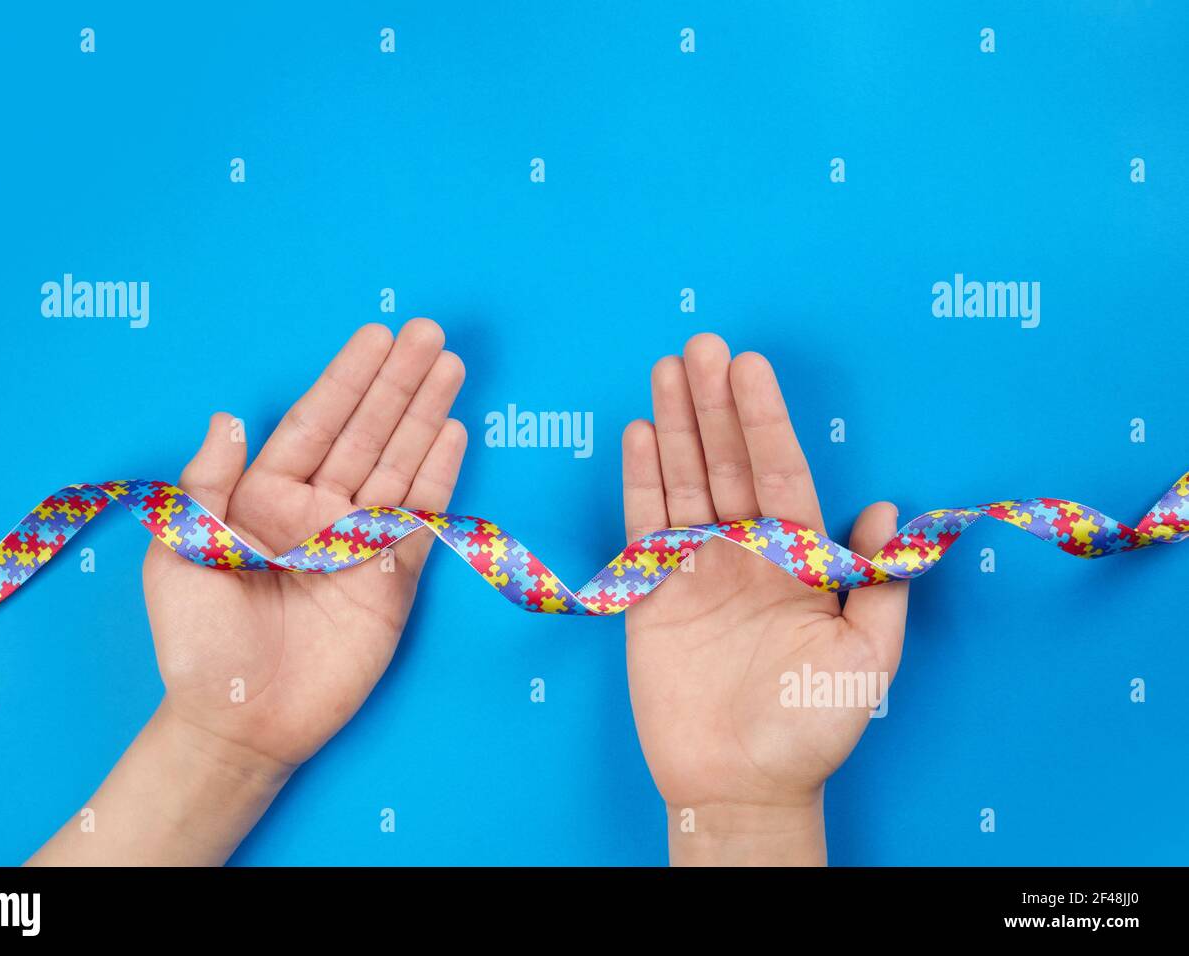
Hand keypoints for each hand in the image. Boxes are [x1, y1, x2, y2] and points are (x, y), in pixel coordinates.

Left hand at [143, 318, 466, 771]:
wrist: (239, 723)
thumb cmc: (199, 644)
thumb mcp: (179, 554)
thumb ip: (205, 484)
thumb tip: (229, 416)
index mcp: (264, 499)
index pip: (313, 424)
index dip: (345, 379)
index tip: (375, 335)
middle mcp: (318, 511)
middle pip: (365, 433)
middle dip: (396, 382)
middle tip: (428, 331)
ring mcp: (360, 543)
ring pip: (397, 464)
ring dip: (425, 415)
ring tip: (449, 366)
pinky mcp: (393, 579)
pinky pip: (419, 517)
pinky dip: (439, 476)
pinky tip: (453, 433)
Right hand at [621, 333, 907, 864]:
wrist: (742, 783)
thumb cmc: (811, 727)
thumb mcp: (867, 659)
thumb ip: (878, 584)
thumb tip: (886, 508)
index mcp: (798, 558)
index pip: (782, 471)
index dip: (766, 419)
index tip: (751, 367)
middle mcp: (747, 551)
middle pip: (729, 462)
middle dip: (715, 404)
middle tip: (701, 346)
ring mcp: (697, 567)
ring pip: (685, 481)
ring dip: (675, 425)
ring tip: (665, 369)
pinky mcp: (654, 591)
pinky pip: (645, 525)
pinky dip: (640, 480)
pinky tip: (638, 434)